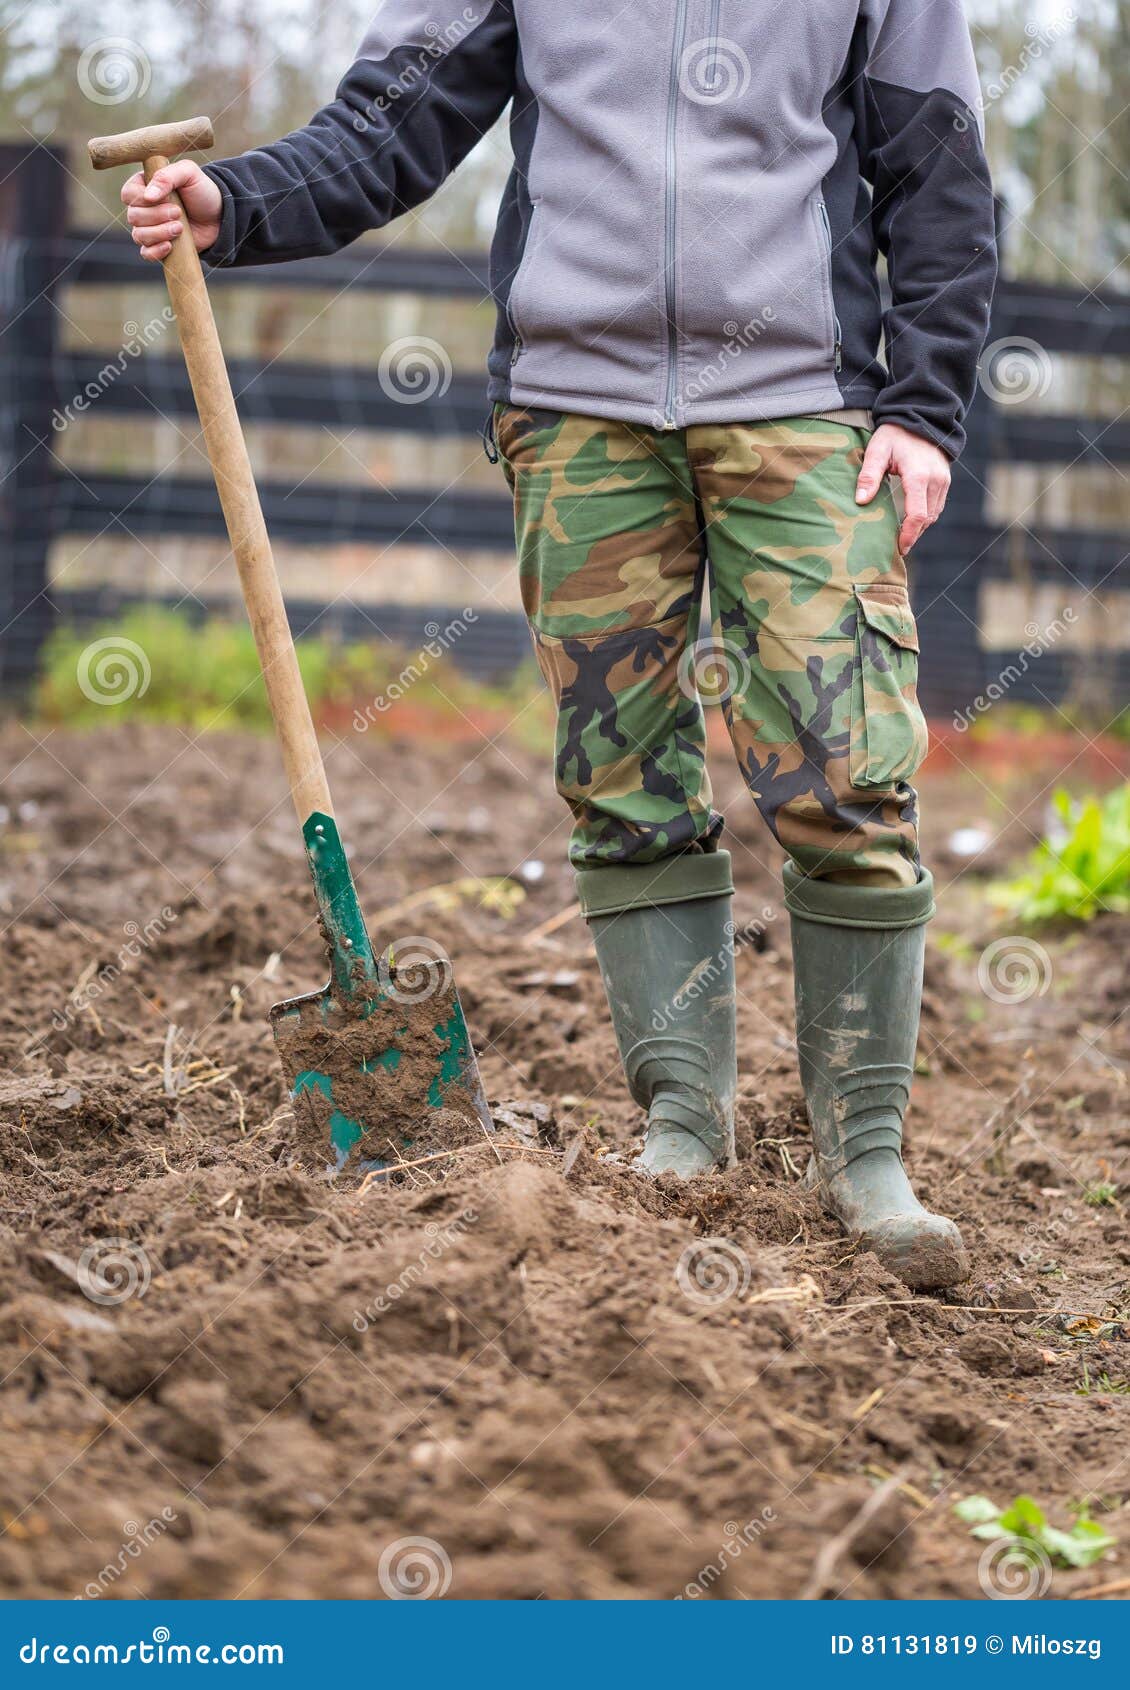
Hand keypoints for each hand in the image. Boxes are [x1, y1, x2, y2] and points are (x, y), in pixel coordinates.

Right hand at [121, 160, 222, 261]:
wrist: (220, 217)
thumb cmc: (203, 191)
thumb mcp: (189, 173)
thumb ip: (167, 176)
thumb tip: (148, 196)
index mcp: (144, 186)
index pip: (128, 194)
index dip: (142, 199)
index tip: (166, 198)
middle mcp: (143, 207)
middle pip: (133, 216)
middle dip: (156, 216)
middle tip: (179, 213)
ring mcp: (150, 228)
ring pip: (138, 236)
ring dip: (159, 233)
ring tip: (180, 228)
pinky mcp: (159, 246)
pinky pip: (146, 253)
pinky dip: (156, 251)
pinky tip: (170, 246)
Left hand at [855, 422, 950, 555]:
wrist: (921, 417)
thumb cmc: (895, 434)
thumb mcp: (877, 450)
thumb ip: (869, 476)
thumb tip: (860, 501)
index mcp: (919, 476)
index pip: (917, 515)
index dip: (908, 535)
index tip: (899, 548)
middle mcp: (935, 481)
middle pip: (926, 519)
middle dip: (912, 535)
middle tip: (896, 548)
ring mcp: (943, 481)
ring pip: (933, 515)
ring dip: (919, 528)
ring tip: (902, 538)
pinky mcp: (944, 481)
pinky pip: (937, 506)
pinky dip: (925, 517)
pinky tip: (911, 523)